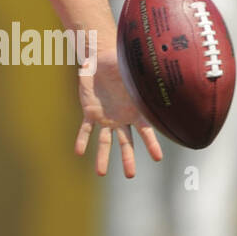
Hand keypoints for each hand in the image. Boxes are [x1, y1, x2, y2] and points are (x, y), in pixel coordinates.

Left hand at [74, 50, 162, 176]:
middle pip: (126, 142)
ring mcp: (106, 118)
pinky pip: (86, 129)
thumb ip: (141, 72)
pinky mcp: (90, 113)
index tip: (157, 158)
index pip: (145, 130)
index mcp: (135, 110)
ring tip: (100, 173)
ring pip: (105, 142)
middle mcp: (122, 118)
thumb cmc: (121, 63)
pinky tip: (78, 152)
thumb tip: (158, 64)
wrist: (102, 61)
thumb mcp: (132, 67)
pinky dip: (82, 140)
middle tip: (130, 175)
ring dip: (103, 157)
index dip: (151, 144)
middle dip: (128, 159)